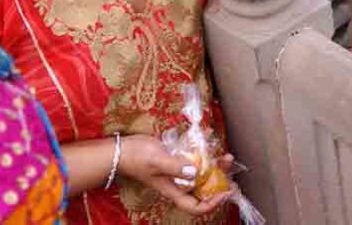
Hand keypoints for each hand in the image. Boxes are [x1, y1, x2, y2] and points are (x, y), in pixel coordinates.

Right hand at [117, 135, 232, 215]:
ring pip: (202, 175)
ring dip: (215, 167)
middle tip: (229, 168)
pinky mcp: (177, 160)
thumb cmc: (137, 158)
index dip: (211, 204)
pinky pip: (195, 161)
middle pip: (202, 190)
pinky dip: (205, 156)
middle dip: (219, 181)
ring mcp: (178, 172)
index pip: (194, 206)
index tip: (225, 192)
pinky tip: (211, 145)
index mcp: (173, 190)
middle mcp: (178, 184)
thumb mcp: (157, 162)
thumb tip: (196, 173)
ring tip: (226, 156)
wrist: (122, 149)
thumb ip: (176, 167)